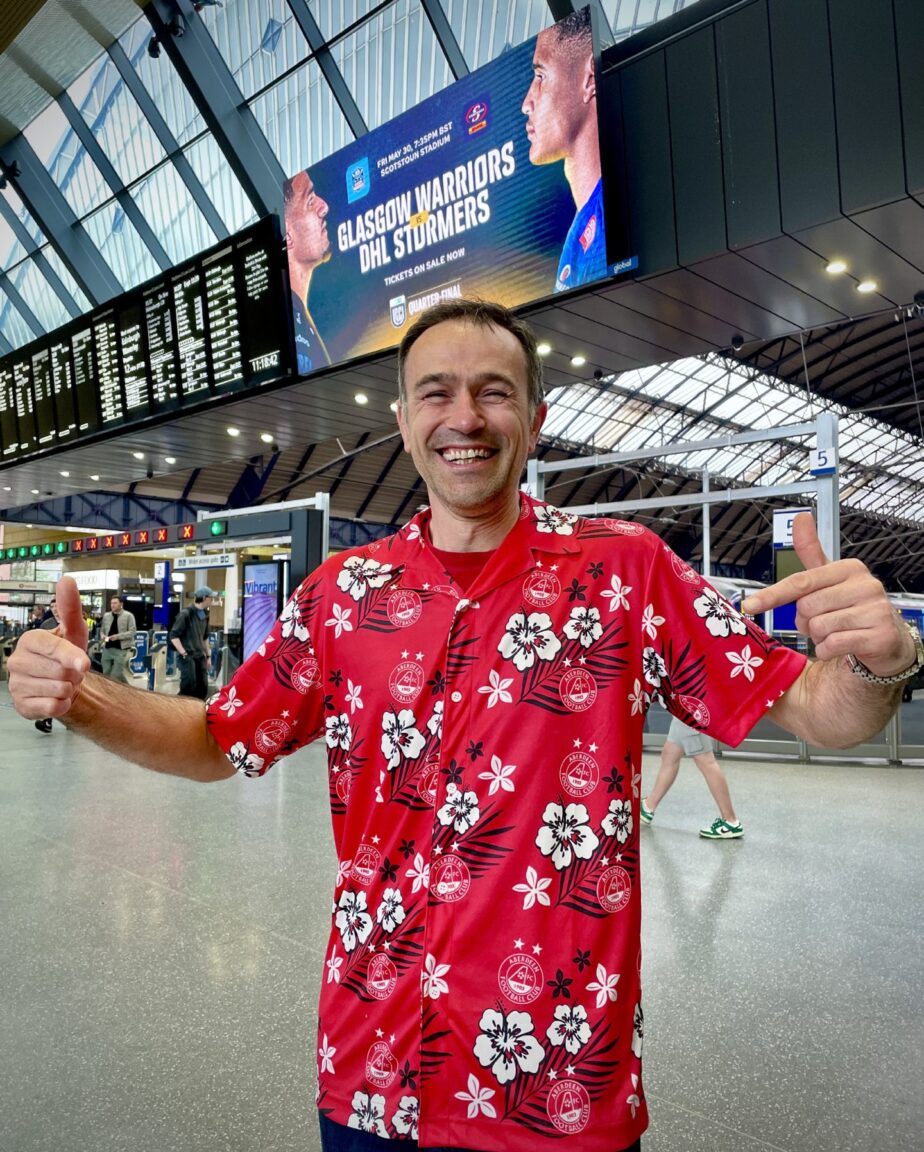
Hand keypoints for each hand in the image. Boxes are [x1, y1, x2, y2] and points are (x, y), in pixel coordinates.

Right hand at [8, 576, 89, 719]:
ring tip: (63, 682)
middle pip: (60, 671)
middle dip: (73, 674)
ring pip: (58, 690)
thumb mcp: (74, 631)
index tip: (84, 664)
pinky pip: (53, 707)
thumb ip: (70, 608)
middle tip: (70, 671)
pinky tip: (57, 696)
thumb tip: (66, 581)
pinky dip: (63, 704)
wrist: (65, 683)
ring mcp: (16, 684)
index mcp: (29, 640)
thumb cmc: (68, 655)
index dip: (72, 656)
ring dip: (69, 689)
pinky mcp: (22, 705)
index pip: (53, 648)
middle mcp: (17, 661)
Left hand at [740, 513, 912, 675]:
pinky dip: (828, 650)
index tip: (750, 605)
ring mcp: (875, 611)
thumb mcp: (829, 578)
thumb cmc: (851, 606)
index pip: (801, 582)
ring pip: (819, 628)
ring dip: (818, 637)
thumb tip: (801, 517)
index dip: (773, 595)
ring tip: (836, 631)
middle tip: (822, 620)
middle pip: (807, 607)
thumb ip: (811, 551)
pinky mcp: (879, 635)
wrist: (886, 638)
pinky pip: (832, 645)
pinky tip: (842, 644)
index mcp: (849, 568)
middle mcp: (866, 586)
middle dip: (806, 621)